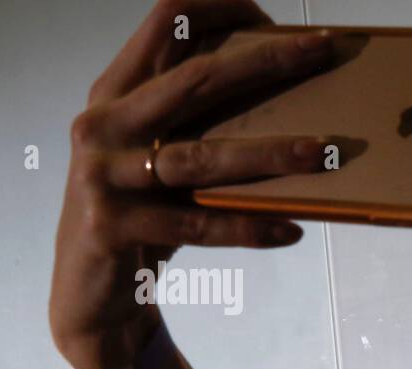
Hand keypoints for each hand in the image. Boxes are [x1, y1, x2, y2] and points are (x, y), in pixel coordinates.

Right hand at [49, 0, 336, 368]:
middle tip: (322, 54)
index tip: (277, 18)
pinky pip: (196, 224)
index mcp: (116, 92)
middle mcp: (104, 122)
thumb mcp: (160, 160)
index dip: (220, 8)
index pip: (166, 22)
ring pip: (201, 156)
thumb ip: (199, 126)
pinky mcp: (112, 225)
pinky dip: (248, 227)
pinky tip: (291, 229)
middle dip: (265, 62)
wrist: (89, 296)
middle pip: (195, 78)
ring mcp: (103, 173)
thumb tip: (293, 107)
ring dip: (269, 153)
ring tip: (321, 153)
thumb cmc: (143, 217)